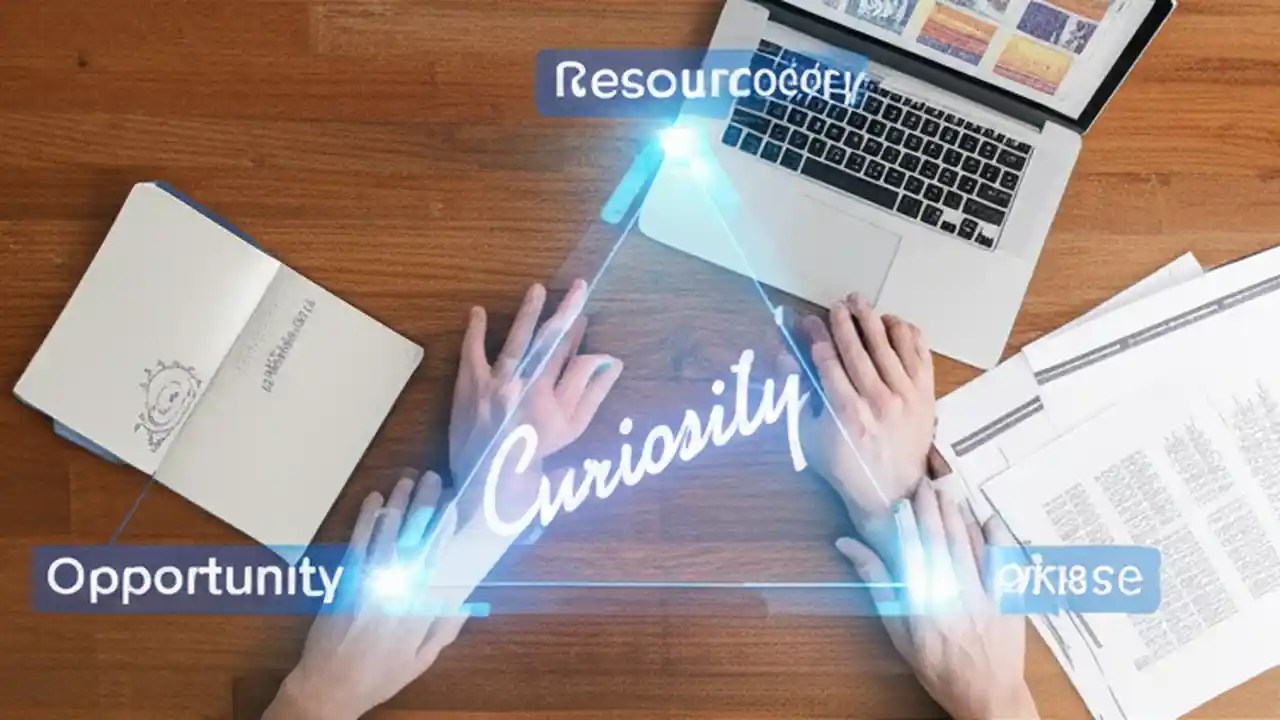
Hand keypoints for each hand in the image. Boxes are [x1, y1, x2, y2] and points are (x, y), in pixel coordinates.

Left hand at [265, 470, 466, 719]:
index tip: (452, 507)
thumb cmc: (378, 676)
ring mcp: (366, 584)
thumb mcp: (420, 661)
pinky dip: (367, 520)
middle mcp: (393, 591)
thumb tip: (463, 600)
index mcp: (416, 611)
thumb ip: (443, 630)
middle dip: (423, 507)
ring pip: (385, 535)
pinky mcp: (343, 581)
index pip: (434, 560)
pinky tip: (375, 501)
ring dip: (397, 505)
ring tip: (407, 480)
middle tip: (432, 479)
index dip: (443, 531)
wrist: (328, 685)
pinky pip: (357, 543)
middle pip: (411, 540)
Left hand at [449, 280, 621, 496]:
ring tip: (537, 290)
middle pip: (548, 342)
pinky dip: (473, 332)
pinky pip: (471, 353)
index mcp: (549, 396)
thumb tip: (613, 362)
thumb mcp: (570, 428)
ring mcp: (494, 384)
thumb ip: (591, 392)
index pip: (569, 355)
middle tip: (579, 287)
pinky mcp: (468, 386)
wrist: (491, 479)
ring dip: (528, 313)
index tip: (584, 311)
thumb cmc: (535, 453)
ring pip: (515, 341)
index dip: (577, 331)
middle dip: (565, 312)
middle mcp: (524, 386)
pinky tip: (476, 312)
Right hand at [787, 293, 934, 546]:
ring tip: (860, 303)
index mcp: (845, 411)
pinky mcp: (926, 395)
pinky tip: (893, 323)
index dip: (815, 336)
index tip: (808, 321)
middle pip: (857, 348)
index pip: (827, 360)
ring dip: (871, 320)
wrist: (890, 490)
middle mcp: (878, 400)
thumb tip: (785, 358)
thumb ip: (796, 395)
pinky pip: (918, 354)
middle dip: (843, 322)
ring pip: (887, 346)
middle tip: (835, 305)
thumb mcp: (808, 435)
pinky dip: (906, 334)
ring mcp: (906, 396)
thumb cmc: (844, 465)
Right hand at [836, 484, 1037, 719]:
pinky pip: (1005, 562)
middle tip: (925, 484)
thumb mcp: (898, 632)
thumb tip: (849, 547)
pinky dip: (997, 538)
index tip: (901, 502)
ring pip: (971, 547)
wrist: (987, 695)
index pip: (913, 556)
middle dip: (933, 510)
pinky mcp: (1010, 601)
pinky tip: (988, 519)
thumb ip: (878, 586)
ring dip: (958, 517)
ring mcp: (986, 599)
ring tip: (948, 494)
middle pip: (942, 544)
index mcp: (923, 609)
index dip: (907, 526)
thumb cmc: (937, 666)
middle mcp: (954, 601)